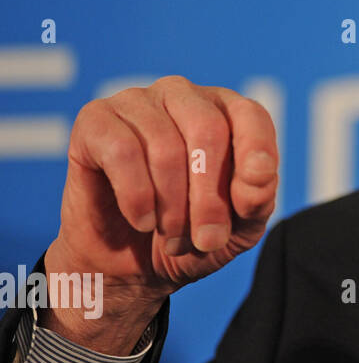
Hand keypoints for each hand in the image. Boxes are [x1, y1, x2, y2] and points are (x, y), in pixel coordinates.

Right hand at [42, 76, 278, 353]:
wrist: (128, 266)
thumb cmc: (192, 235)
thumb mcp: (238, 228)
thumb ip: (258, 198)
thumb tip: (260, 174)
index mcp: (228, 112)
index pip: (251, 117)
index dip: (255, 154)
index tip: (248, 203)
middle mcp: (184, 96)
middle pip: (208, 130)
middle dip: (209, 196)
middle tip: (207, 240)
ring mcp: (137, 101)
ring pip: (164, 145)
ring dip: (172, 205)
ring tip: (174, 238)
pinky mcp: (95, 120)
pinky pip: (121, 150)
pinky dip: (136, 195)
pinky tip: (143, 221)